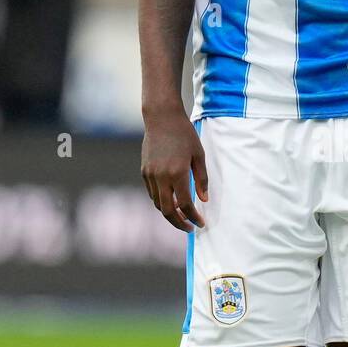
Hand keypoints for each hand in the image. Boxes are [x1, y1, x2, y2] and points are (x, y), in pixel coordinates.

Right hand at [141, 109, 207, 231]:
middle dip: (179, 223)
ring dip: (169, 213)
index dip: (193, 217)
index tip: (201, 224)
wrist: (161, 118)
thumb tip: (203, 200)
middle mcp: (161, 177)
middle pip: (167, 211)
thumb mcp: (199, 155)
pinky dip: (161, 201)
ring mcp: (150, 175)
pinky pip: (152, 193)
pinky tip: (171, 200)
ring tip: (182, 216)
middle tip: (189, 228)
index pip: (185, 205)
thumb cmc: (184, 134)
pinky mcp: (144, 171)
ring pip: (158, 204)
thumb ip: (201, 179)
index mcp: (177, 173)